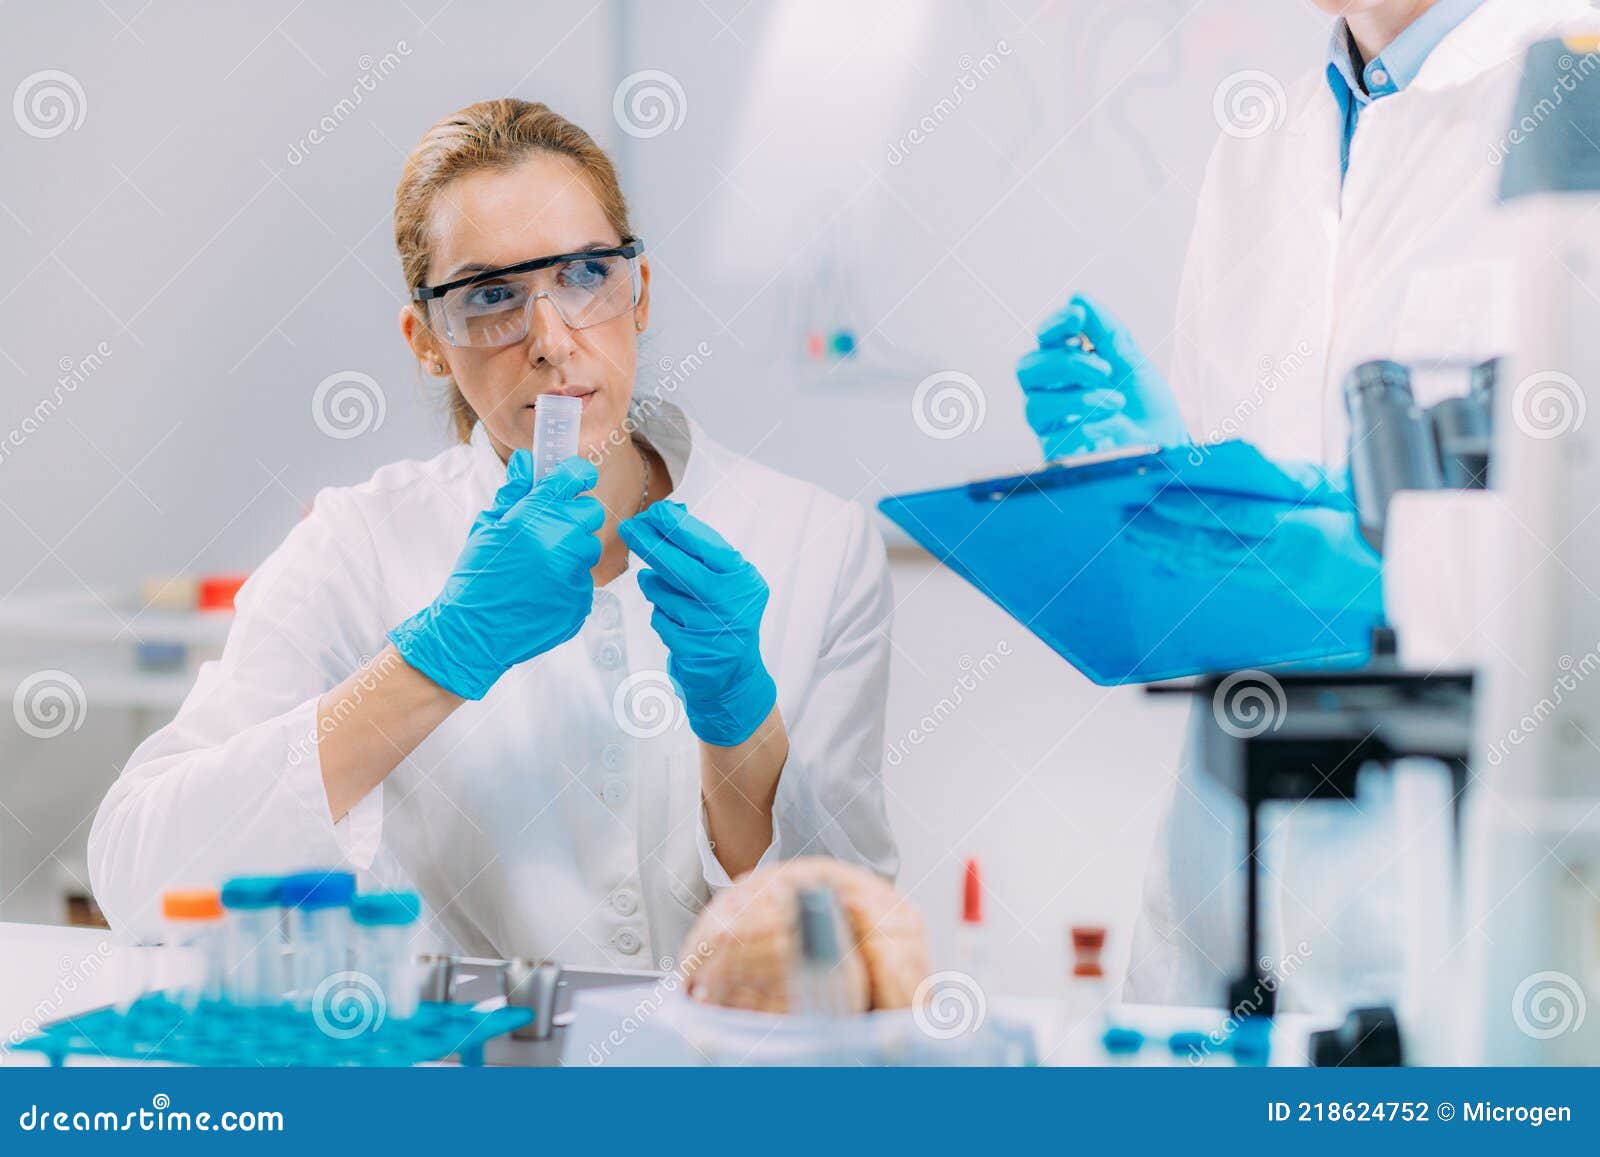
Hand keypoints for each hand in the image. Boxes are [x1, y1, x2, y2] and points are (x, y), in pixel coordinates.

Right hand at [388, 453, 602, 699]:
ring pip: (589, 548)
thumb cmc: (476, 576)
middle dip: (574, 517)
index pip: (572, 477)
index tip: (578, 476)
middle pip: (591, 512)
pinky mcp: (580, 601)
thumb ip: (514, 493)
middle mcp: (560, 541)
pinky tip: (542, 591)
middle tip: (550, 530)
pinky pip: (584, 580)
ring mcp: (573, 573)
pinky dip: (568, 583)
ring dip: (572, 552)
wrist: (473, 631)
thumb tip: (528, 461)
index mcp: (534, 516)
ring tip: (541, 566)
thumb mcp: (487, 527)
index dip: (577, 473)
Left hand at [618, 501, 776, 746]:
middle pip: (682, 567)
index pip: (708, 546)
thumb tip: (669, 515)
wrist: (733, 676)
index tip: (655, 512)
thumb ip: (701, 553)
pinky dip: (660, 615)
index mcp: (743, 578)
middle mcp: (732, 602)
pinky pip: (661, 619)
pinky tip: (673, 618)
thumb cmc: (723, 617)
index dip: (679, 527)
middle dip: (652, 545)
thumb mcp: (725, 582)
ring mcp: (713, 628)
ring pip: (666, 594)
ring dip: (655, 587)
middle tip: (629, 528)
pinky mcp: (693, 650)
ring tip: (658, 585)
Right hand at [1015, 293, 1186, 457]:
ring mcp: (1052, 425)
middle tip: (1104, 369)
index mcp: (1066, 367)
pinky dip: (1085, 424)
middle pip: (1027, 369)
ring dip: (1078, 397)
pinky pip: (1054, 437)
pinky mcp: (1058, 455)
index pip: (1044, 341)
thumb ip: (1105, 332)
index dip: (1055, 326)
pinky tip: (1111, 422)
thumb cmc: (1147, 405)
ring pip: (1034, 403)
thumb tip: (1078, 297)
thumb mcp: (1132, 361)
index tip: (1077, 316)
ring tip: (1116, 400)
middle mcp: (1051, 394)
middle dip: (1065, 363)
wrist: (1166, 445)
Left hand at [1122, 465, 1380, 612]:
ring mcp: (1273, 578)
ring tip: (1136, 536)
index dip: (1191, 509)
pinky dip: (1190, 567)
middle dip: (1165, 532)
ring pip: (1210, 565)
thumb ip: (1289, 478)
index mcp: (1299, 529)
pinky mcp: (1268, 588)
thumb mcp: (1333, 488)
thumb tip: (1249, 467)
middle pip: (1210, 545)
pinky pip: (1220, 576)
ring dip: (1169, 550)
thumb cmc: (1363, 520)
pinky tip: (1165, 559)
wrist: (1391, 572)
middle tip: (1129, 519)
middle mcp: (1280, 559)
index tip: (1158, 497)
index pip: (1233, 517)